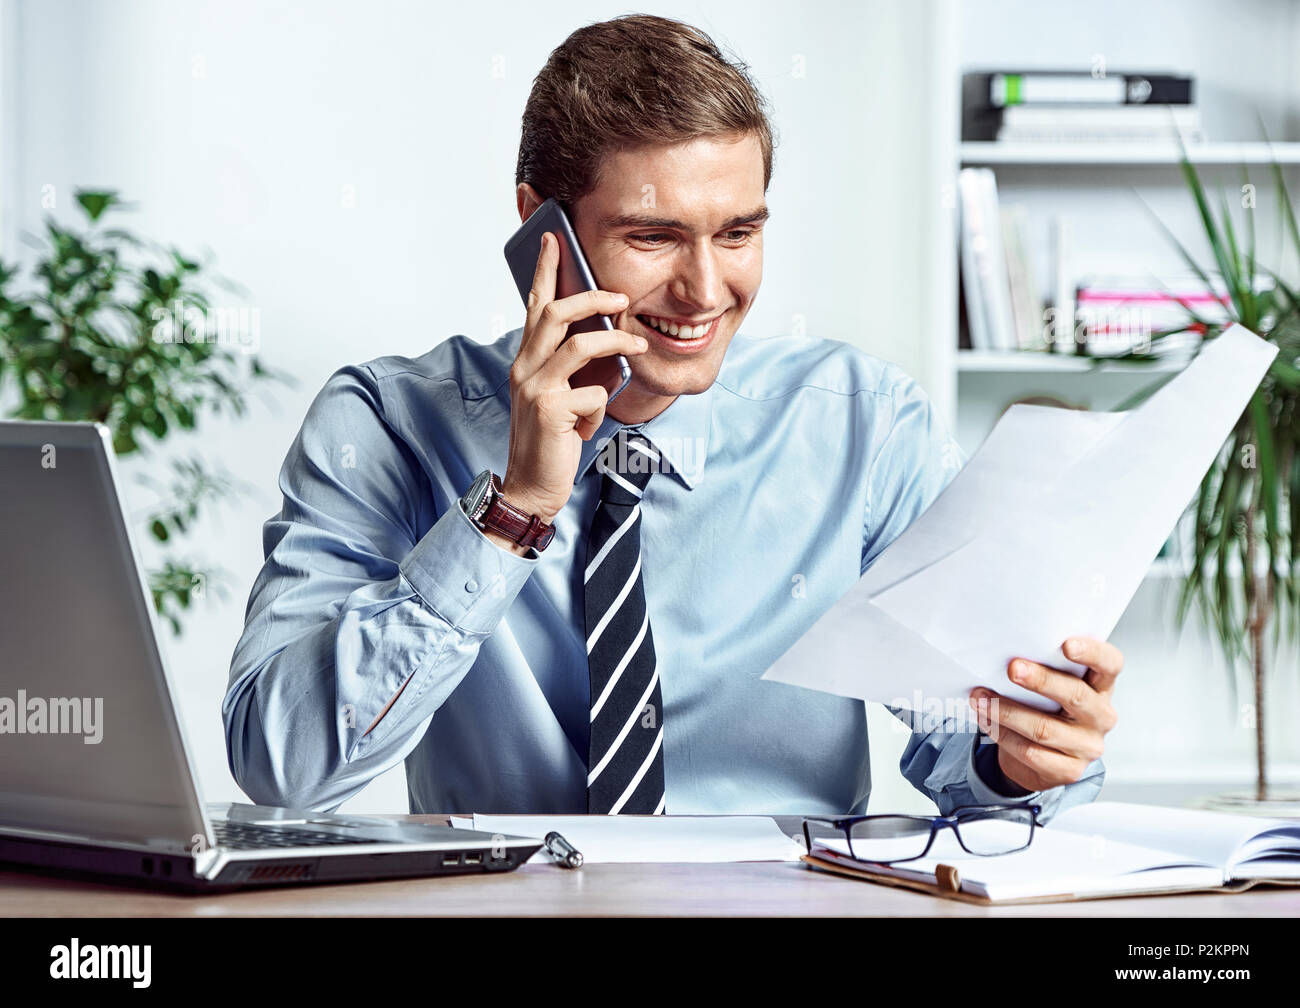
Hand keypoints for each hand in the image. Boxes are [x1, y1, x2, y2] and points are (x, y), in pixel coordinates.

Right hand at [501, 230, 648, 522]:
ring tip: (638, 346)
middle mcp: (524, 368)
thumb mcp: (561, 397)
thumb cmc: (551, 441)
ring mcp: (534, 388)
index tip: (553, 239)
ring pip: (579, 345)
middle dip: (592, 298)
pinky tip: (592, 424)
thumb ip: (575, 369)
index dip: (544, 272)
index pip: (534, 307)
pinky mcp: (549, 410)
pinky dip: (602, 405)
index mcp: (526, 361)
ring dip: (615, 342)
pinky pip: (592, 392)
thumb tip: (610, 345)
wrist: (532, 486)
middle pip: (556, 313)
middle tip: (622, 298)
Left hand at [968, 636, 1121, 792]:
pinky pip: (1030, 752)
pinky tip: (984, 719)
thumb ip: (1042, 668)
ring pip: (1045, 728)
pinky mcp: (1069, 771)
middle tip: (1012, 668)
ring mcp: (1088, 746)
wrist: (1042, 758)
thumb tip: (1005, 653)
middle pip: (1075, 695)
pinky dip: (1002, 734)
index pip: (1110, 664)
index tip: (1066, 644)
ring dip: (1007, 711)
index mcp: (1101, 686)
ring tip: (980, 697)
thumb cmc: (1046, 708)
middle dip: (1041, 680)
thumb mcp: (1052, 687)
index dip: (1092, 652)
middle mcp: (1101, 716)